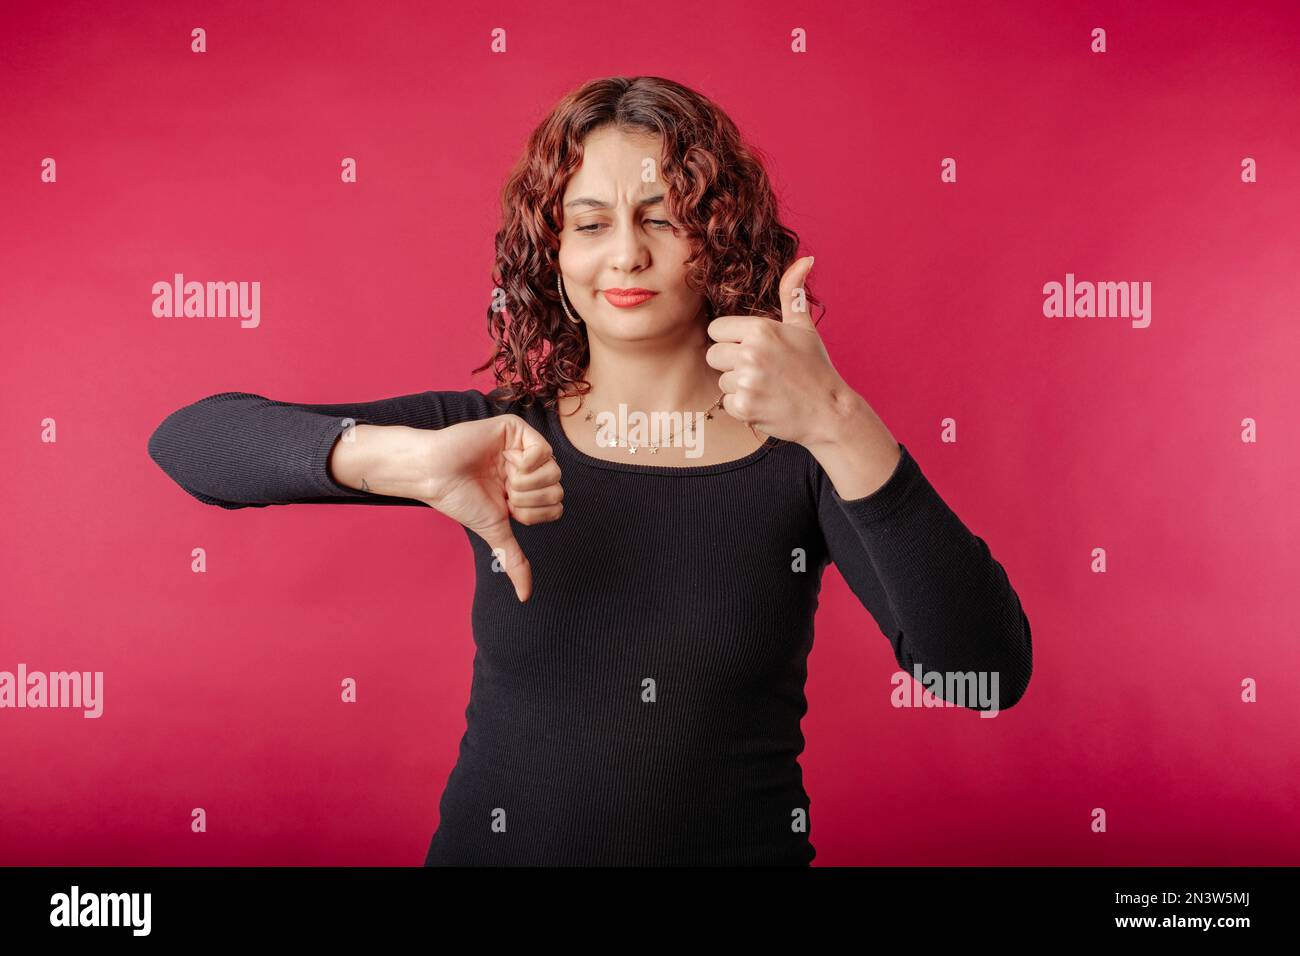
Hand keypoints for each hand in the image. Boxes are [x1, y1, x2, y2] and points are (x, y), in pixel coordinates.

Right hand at [418, 414, 562, 601]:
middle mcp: (529, 467)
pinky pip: (544, 450)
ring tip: (502, 478)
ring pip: (555, 471)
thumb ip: (515, 560)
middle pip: (558, 489)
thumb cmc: (460, 500)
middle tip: (503, 492)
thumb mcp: (496, 532)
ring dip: (525, 483)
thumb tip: (525, 597)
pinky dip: (527, 463)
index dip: (533, 514)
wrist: (436, 475)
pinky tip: (506, 462)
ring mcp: (524, 447)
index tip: (507, 508)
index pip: (556, 506)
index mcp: (526, 488)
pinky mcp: (516, 430)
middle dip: (528, 500)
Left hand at [705, 256, 854, 446]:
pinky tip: (765, 403)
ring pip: (721, 381)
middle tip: (760, 370)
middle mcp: (751, 353)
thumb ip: (792, 293)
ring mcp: (747, 382)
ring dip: (739, 386)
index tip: (750, 348)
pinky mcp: (745, 407)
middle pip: (713, 355)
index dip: (730, 339)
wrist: (829, 412)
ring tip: (767, 387)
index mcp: (761, 329)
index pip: (716, 329)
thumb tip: (804, 260)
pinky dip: (743, 407)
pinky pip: (727, 403)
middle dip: (731, 363)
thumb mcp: (804, 328)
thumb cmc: (815, 368)